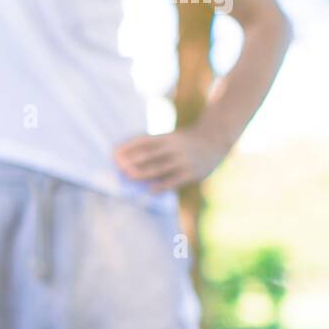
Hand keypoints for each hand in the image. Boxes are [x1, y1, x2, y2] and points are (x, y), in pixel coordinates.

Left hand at [113, 126, 227, 192]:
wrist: (215, 139)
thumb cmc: (185, 142)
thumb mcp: (171, 138)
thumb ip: (153, 147)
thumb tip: (128, 160)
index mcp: (167, 137)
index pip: (143, 141)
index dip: (128, 148)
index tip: (113, 155)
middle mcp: (174, 148)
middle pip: (148, 156)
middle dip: (131, 163)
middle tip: (118, 169)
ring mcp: (183, 161)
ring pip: (158, 169)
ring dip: (141, 175)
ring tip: (128, 178)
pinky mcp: (191, 174)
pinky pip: (172, 182)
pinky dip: (160, 187)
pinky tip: (150, 190)